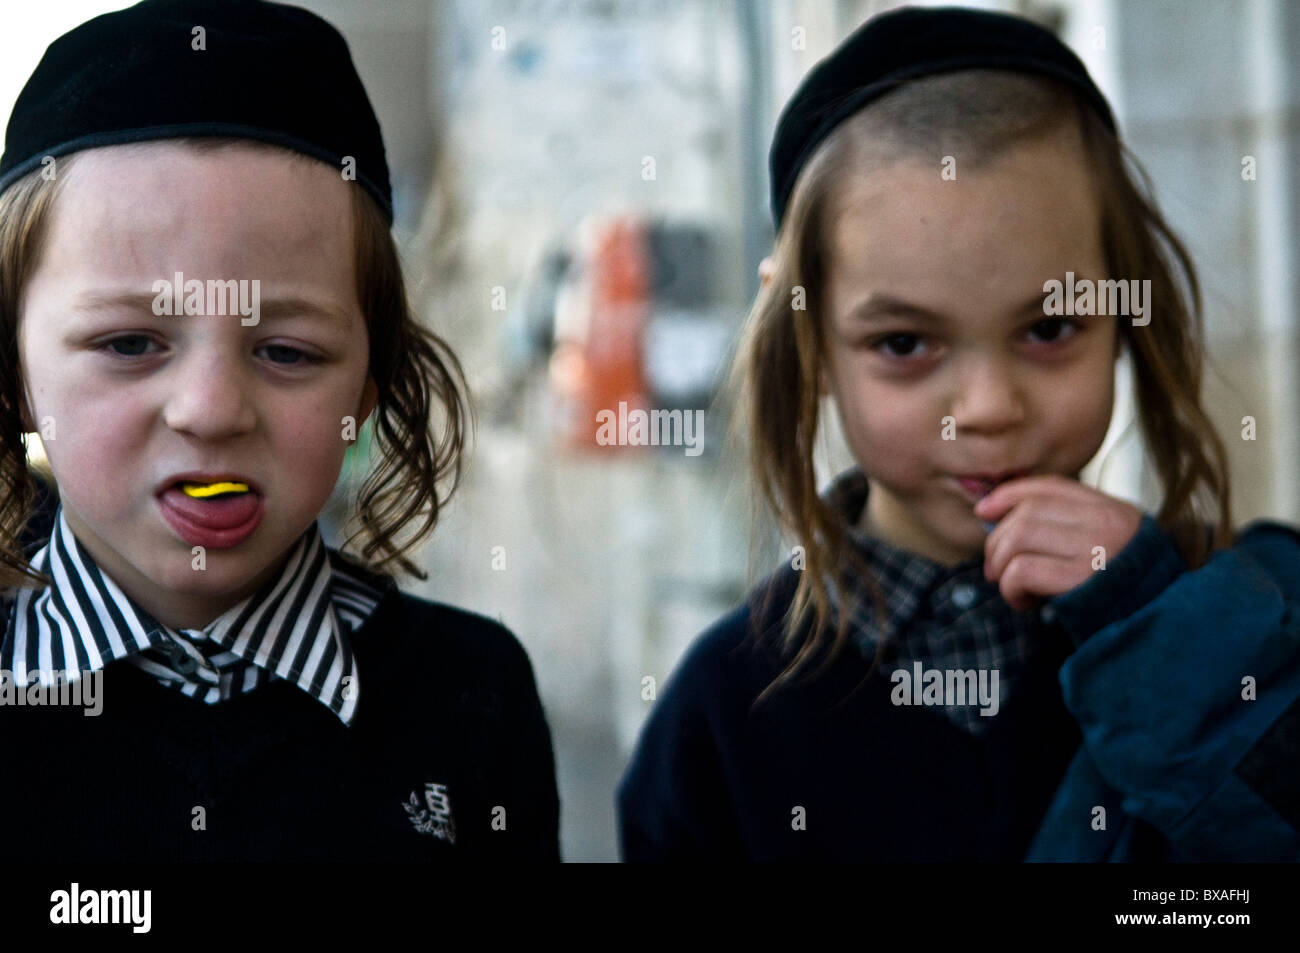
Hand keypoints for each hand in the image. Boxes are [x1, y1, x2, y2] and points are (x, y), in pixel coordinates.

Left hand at [973, 475, 1142, 612]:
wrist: (1159, 624)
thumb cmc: (1121, 590)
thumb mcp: (1105, 544)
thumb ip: (1066, 527)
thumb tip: (996, 517)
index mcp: (1110, 509)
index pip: (1049, 487)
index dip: (1009, 495)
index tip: (983, 510)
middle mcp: (1104, 523)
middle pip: (1026, 513)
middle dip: (997, 541)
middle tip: (995, 567)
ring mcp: (1094, 550)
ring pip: (1018, 538)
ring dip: (1000, 566)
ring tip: (1009, 586)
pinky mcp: (1081, 581)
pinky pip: (1022, 571)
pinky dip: (1011, 588)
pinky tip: (1024, 602)